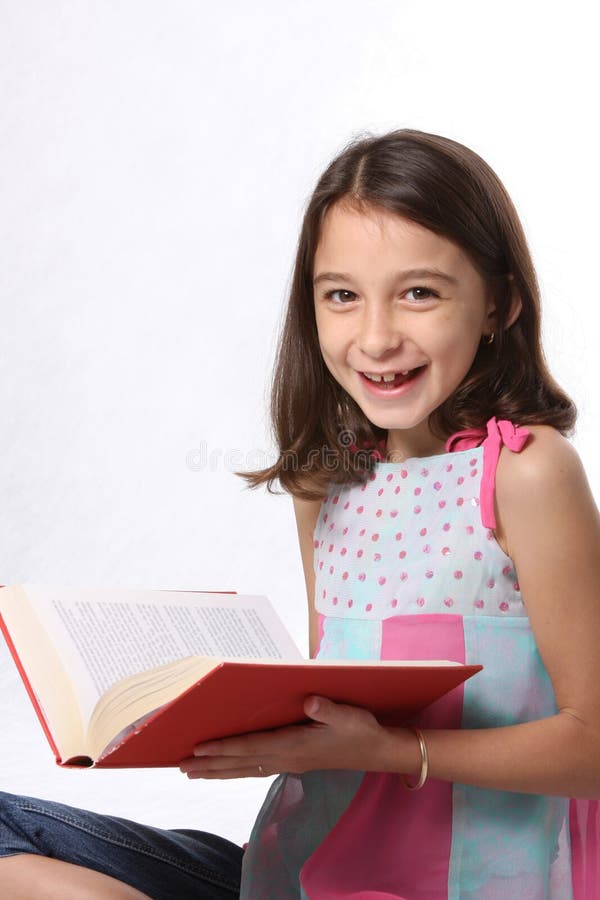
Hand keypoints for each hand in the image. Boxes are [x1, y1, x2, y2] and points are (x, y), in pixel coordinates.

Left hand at [179, 695, 396, 779]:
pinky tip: (224, 770)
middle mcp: (286, 758)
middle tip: (181, 767)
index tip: (198, 750)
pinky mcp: (292, 763)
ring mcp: (288, 763)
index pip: (251, 748)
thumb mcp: (349, 716)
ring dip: (218, 771)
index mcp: (295, 745)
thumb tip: (309, 701)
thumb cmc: (361, 730)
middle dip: (210, 766)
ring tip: (192, 772)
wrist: (376, 751)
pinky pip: (255, 769)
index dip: (223, 749)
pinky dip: (235, 769)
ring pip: (244, 769)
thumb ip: (328, 709)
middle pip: (240, 764)